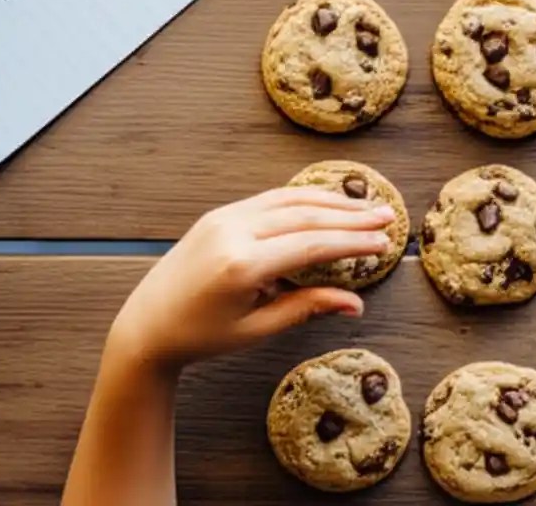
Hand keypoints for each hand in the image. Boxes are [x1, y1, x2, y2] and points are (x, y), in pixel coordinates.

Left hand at [107, 187, 394, 373]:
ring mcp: (224, 218)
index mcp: (241, 265)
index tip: (383, 243)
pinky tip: (327, 204)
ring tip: (366, 208)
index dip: (351, 242)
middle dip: (351, 217)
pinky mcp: (219, 214)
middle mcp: (232, 232)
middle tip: (388, 217)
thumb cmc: (200, 335)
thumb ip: (307, 308)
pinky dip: (304, 200)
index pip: (310, 245)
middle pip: (305, 216)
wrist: (147, 325)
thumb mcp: (257, 328)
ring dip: (332, 202)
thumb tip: (355, 304)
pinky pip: (270, 200)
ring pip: (290, 200)